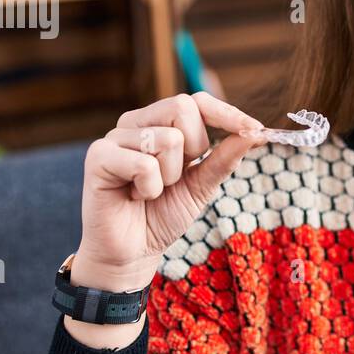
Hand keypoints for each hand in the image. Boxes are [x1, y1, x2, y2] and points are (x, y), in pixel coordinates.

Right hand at [72, 92, 267, 293]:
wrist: (132, 252)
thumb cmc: (162, 215)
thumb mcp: (202, 185)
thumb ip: (225, 158)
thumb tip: (255, 133)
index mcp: (161, 124)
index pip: (197, 101)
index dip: (227, 113)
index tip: (255, 130)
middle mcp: (137, 123)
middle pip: (183, 107)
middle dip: (194, 148)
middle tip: (176, 177)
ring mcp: (115, 137)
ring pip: (167, 139)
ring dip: (169, 177)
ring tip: (150, 192)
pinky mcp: (98, 156)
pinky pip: (144, 164)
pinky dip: (149, 188)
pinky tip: (134, 197)